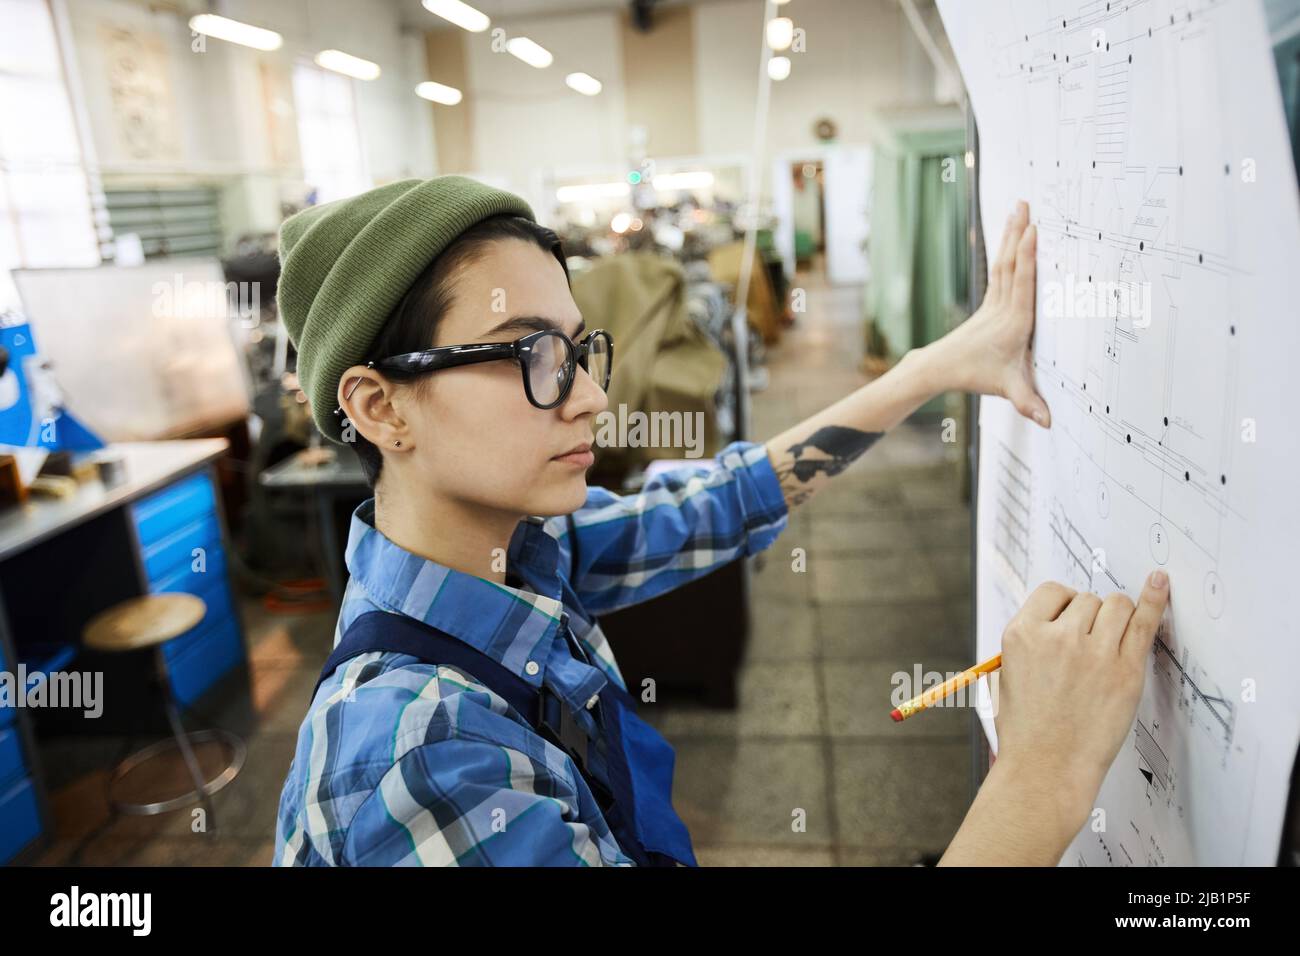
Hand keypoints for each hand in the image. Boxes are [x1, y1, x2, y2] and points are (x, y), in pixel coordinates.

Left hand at [924, 200, 1050, 426]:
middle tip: (1024, 203)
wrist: (938, 368)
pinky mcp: (989, 304)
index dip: (1028, 256)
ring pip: (1003, 263)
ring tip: (1018, 208)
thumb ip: (1028, 403)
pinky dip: (1008, 251)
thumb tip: (1048, 422)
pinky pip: (1001, 270)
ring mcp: (994, 303)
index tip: (1034, 229)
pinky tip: (1011, 238)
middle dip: (1018, 232)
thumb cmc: (972, 374)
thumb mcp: (1006, 388)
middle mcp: (1002, 307)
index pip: (1021, 282)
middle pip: (1010, 263)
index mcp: (1012, 321)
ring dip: (1011, 235)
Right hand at [992, 572, 1170, 829]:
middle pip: (1088, 599)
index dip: (1065, 605)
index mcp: (1022, 634)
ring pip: (1116, 605)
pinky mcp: (1125, 671)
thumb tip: (1061, 620)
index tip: (1070, 621)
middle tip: (1088, 648)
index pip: (1053, 592)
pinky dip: (1154, 599)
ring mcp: (1094, 652)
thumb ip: (1032, 642)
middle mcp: (1057, 637)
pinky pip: (1144, 623)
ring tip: (1111, 642)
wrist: (1046, 769)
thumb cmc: (1025, 730)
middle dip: (1090, 617)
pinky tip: (1160, 582)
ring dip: (1116, 616)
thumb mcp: (1008, 675)